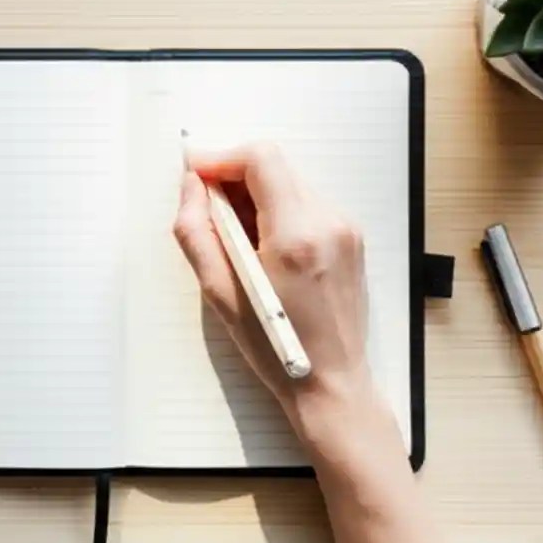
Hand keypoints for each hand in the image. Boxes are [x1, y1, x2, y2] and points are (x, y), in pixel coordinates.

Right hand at [172, 143, 389, 459]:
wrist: (332, 383)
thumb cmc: (275, 348)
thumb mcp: (219, 293)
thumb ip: (197, 232)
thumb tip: (192, 186)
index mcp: (296, 234)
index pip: (260, 159)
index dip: (221, 159)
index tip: (195, 176)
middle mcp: (328, 222)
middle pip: (275, 167)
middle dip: (235, 179)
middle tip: (209, 214)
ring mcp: (345, 228)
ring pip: (289, 184)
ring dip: (256, 197)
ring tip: (237, 242)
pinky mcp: (350, 238)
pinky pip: (306, 204)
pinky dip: (278, 213)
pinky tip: (264, 250)